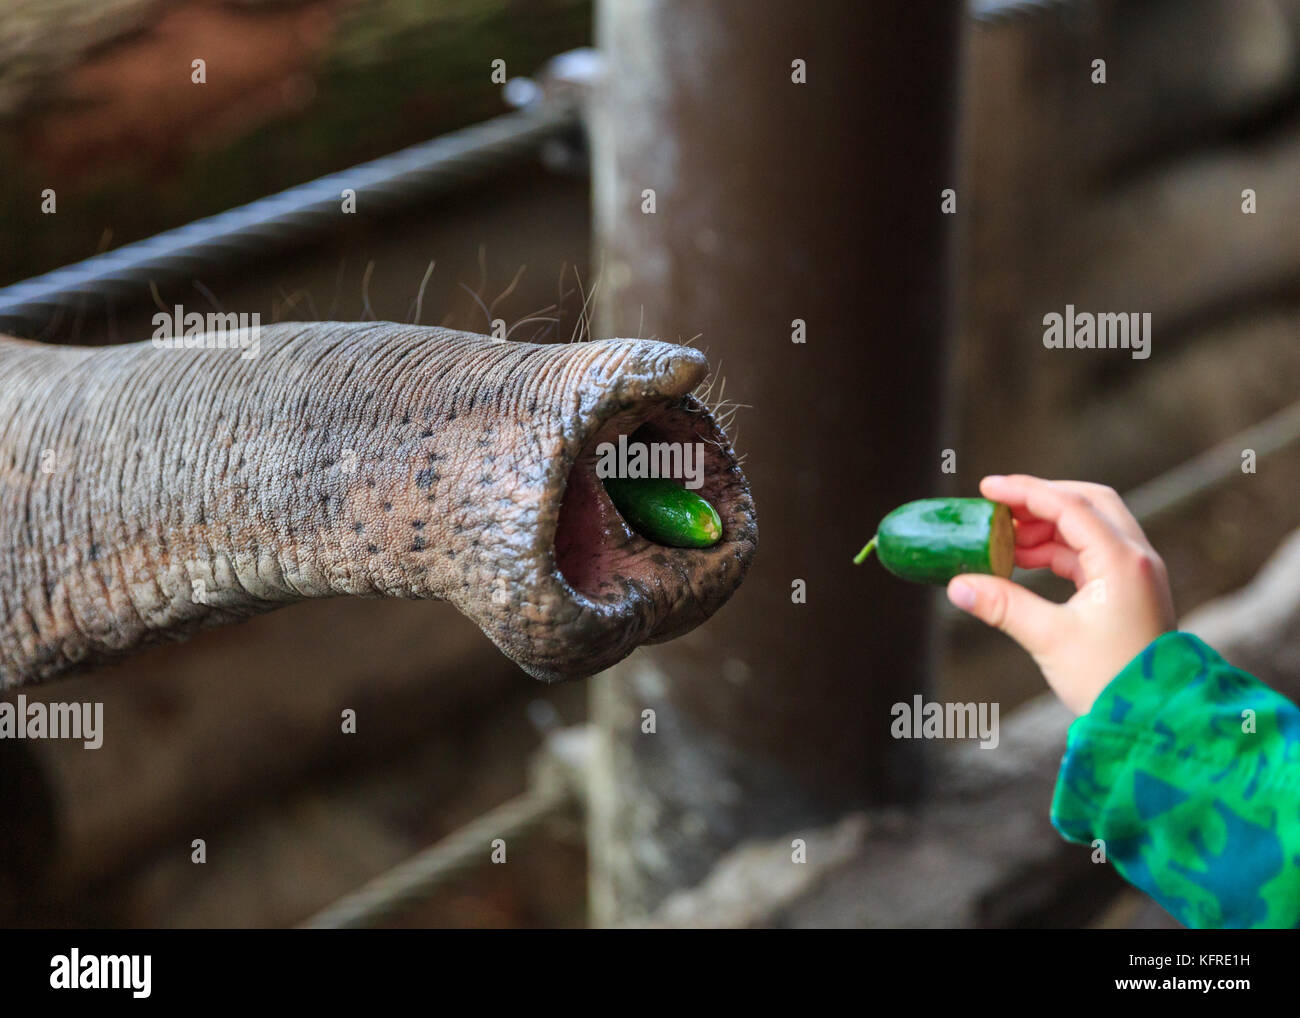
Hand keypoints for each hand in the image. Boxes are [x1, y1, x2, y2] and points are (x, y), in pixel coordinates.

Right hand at [946, 475, 1175, 714]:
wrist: (1156, 720)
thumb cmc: (1109, 680)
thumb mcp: (1049, 639)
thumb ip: (1002, 605)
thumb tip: (957, 585)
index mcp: (1122, 561)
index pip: (1069, 506)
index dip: (1025, 492)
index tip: (987, 488)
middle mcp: (1136, 557)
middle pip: (1087, 503)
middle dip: (1040, 500)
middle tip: (999, 508)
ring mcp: (1136, 573)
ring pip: (1090, 526)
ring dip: (1047, 527)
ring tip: (1005, 541)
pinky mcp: (1129, 590)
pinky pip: (1091, 552)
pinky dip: (1058, 549)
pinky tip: (1025, 561)